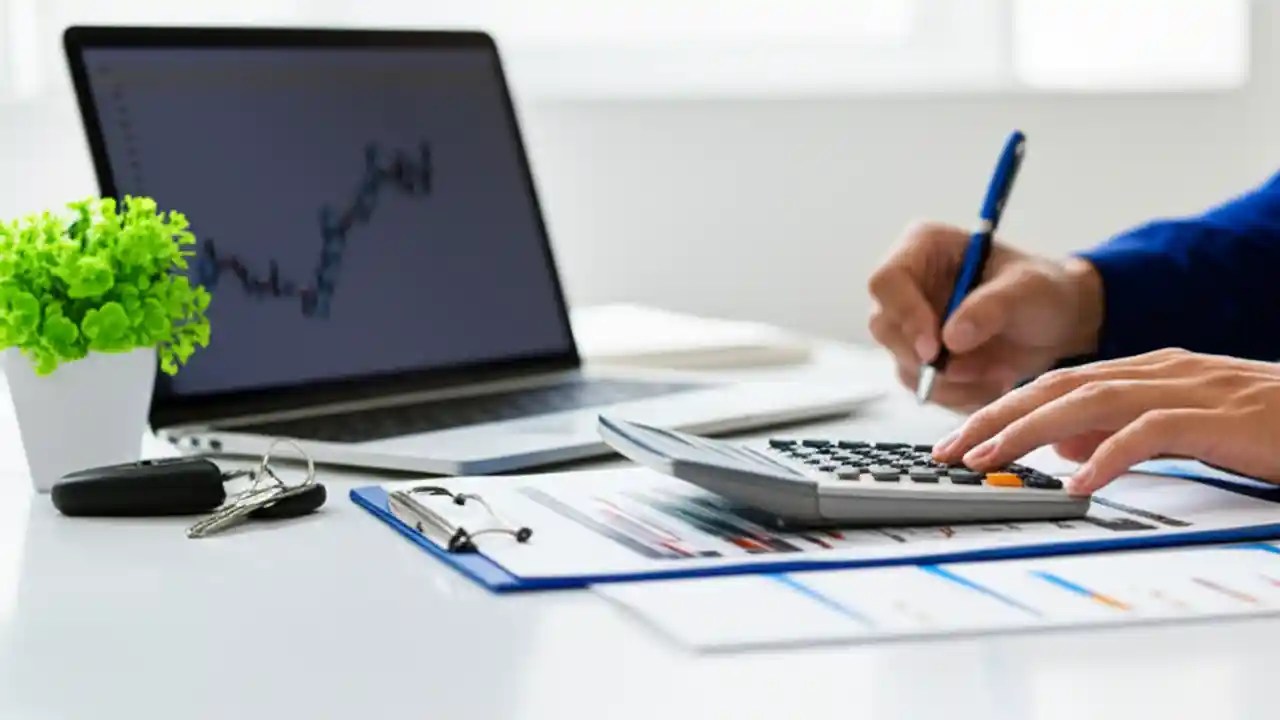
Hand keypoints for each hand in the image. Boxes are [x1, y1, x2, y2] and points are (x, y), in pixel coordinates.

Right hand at [867, 221, 1104, 410]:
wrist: (1055, 325)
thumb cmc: (1042, 291)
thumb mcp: (1028, 290)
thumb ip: (990, 308)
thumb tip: (950, 339)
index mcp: (923, 248)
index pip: (887, 281)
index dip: (904, 315)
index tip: (934, 349)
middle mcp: (907, 286)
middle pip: (884, 326)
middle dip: (925, 357)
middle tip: (968, 371)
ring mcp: (910, 326)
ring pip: (903, 363)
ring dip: (950, 381)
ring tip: (998, 373)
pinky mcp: (920, 359)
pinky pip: (924, 388)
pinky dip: (958, 394)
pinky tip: (991, 382)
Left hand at [932, 349, 1279, 494]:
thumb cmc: (1263, 425)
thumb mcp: (1180, 424)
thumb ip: (1120, 428)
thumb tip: (1061, 446)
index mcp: (1147, 370)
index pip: (1056, 383)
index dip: (1001, 408)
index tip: (958, 438)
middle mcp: (1159, 371)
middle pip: (1058, 385)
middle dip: (996, 416)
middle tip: (949, 449)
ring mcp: (1189, 390)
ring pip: (1091, 401)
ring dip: (1031, 430)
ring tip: (989, 459)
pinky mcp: (1219, 417)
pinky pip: (1152, 432)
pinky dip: (1109, 453)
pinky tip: (1077, 479)